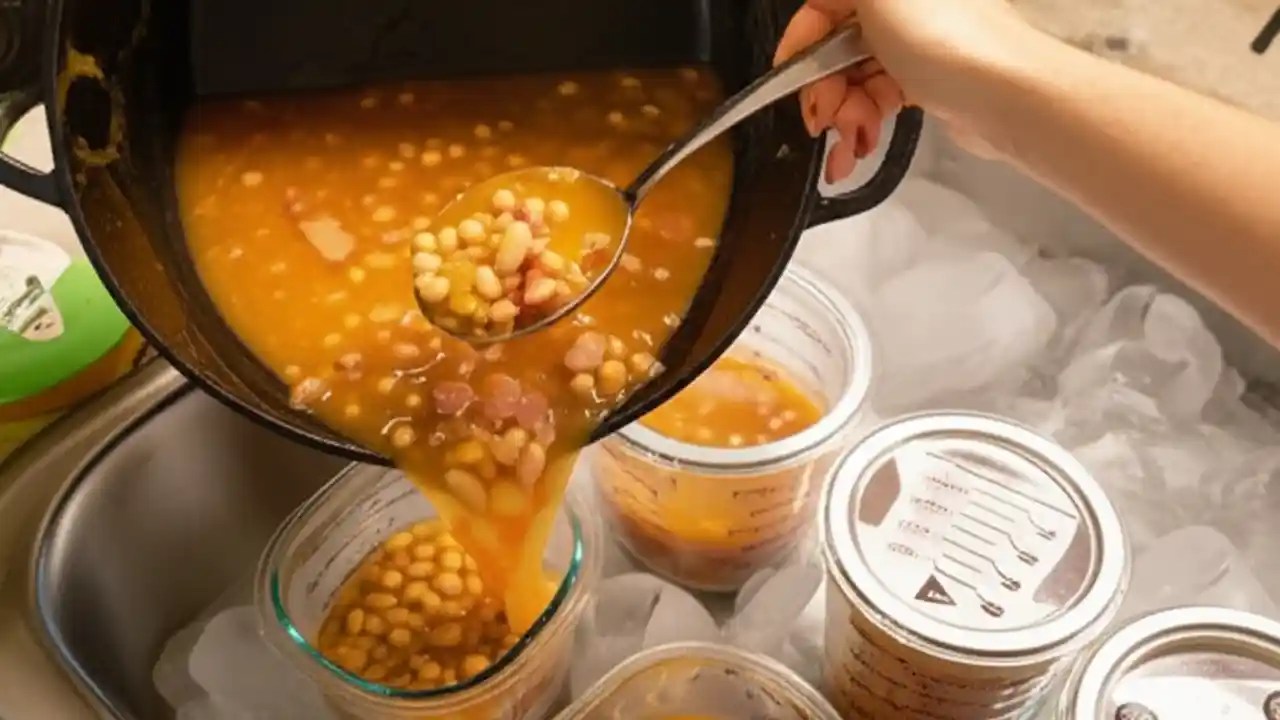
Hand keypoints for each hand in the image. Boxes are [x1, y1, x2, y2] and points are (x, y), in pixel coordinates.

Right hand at [775, 0, 1038, 180]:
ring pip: (855, 78)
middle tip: (823, 122)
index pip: (823, 6)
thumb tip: (819, 6)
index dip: (800, 44)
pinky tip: (859, 148)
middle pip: (837, 46)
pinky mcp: (927, 81)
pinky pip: (879, 99)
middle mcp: (905, 4)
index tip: (788, 81)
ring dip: (842, 116)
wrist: (1006, 95)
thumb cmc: (943, 39)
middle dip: (823, 89)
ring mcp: (916, 44)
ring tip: (849, 144)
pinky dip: (864, 124)